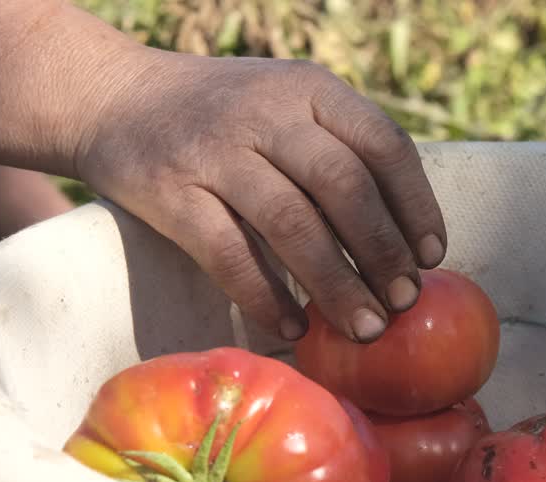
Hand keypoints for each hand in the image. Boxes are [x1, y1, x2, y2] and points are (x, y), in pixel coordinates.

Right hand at [74, 48, 446, 342]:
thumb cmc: (226, 117)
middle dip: (382, 253)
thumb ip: (340, 149)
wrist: (113, 96)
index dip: (415, 206)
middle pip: (343, 186)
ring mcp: (215, 151)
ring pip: (291, 224)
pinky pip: (228, 254)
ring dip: (335, 284)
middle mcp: (266, 113)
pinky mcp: (170, 192)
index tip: (432, 257)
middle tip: (404, 302)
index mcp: (309, 89)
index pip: (383, 144)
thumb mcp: (288, 104)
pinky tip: (293, 327)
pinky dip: (266, 297)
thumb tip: (407, 241)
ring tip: (365, 328)